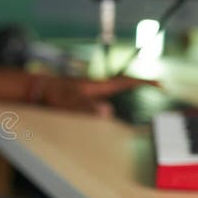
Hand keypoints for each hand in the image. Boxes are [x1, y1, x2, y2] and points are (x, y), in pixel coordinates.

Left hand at [38, 75, 153, 115]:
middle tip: (159, 89)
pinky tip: (112, 115)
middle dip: (141, 88)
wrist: (36, 89)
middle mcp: (97, 88)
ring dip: (127, 96)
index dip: (144, 82)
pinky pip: (103, 102)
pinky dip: (112, 106)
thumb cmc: (52, 94)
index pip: (126, 82)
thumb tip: (108, 112)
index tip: (161, 85)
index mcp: (97, 86)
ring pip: (114, 95)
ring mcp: (91, 93)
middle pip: (124, 86)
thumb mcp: (70, 102)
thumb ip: (87, 107)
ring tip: (142, 103)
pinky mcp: (84, 98)